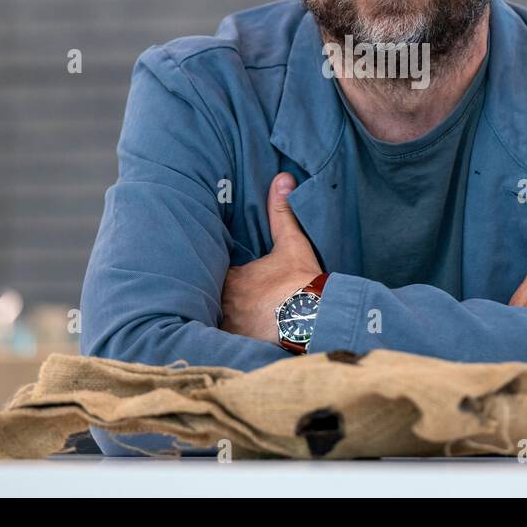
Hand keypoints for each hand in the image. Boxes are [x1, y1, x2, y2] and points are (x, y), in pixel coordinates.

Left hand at [220, 173, 321, 343]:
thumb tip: (282, 179)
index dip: (215, 275)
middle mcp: (225, 304)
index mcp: (233, 280)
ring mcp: (231, 328)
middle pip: (212, 301)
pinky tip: (234, 346)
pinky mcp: (241, 347)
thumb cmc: (301, 282)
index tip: (219, 276)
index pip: (213, 275)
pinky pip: (227, 345)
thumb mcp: (292, 244)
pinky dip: (229, 344)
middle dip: (216, 300)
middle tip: (225, 302)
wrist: (314, 319)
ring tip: (229, 324)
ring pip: (217, 324)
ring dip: (221, 323)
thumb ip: (282, 213)